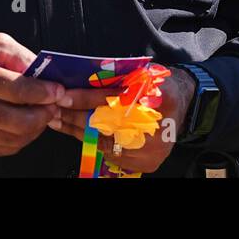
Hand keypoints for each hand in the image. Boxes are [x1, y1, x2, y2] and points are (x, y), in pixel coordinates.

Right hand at [0, 32, 64, 156]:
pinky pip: (4, 148)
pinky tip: (23, 124)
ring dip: (36, 127)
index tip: (58, 91)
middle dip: (44, 114)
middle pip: (19, 121)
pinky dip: (20, 138)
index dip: (43, 92)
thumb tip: (45, 75)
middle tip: (53, 105)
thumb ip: (19, 56)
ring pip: (15, 138)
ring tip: (40, 113)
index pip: (17, 89)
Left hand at [47, 65, 197, 173]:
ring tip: (58, 119)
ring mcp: (150, 150)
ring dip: (78, 131)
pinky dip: (92, 142)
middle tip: (54, 109)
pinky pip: (110, 154)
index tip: (62, 96)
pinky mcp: (146, 163)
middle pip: (103, 125)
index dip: (84, 99)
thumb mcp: (140, 74)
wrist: (184, 105)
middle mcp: (153, 128)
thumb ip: (116, 80)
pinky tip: (74, 131)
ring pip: (103, 142)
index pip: (110, 101)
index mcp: (153, 98)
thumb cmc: (158, 85)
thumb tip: (80, 80)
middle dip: (75, 117)